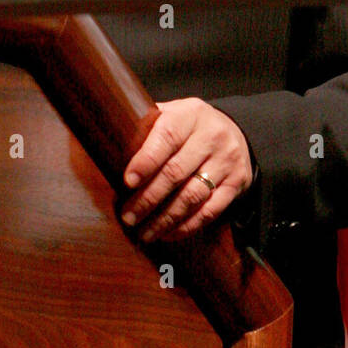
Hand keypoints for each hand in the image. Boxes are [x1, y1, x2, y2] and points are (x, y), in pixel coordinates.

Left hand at [120, 97, 252, 241]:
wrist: (234, 133)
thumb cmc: (189, 128)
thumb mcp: (172, 115)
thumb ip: (147, 126)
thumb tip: (110, 145)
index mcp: (191, 114)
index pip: (167, 137)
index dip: (146, 161)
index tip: (127, 181)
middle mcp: (212, 135)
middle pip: (176, 172)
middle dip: (148, 199)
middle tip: (128, 217)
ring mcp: (227, 160)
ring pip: (192, 195)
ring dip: (165, 219)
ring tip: (145, 232)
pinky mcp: (237, 182)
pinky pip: (210, 210)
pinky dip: (187, 226)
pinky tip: (169, 234)